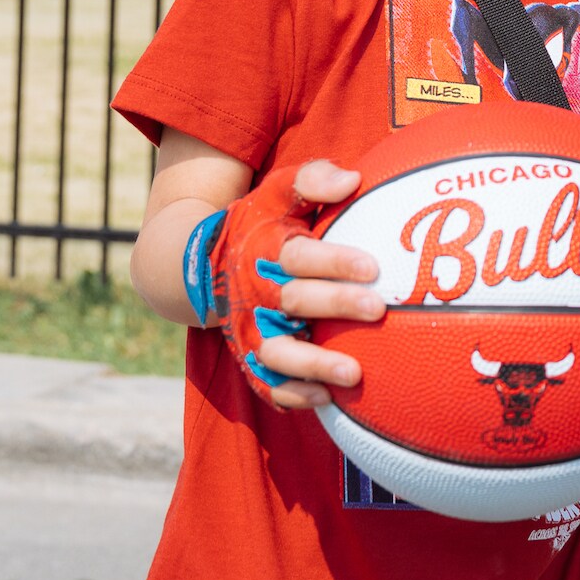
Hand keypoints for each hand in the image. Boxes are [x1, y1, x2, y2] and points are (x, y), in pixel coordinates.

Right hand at [252, 160, 383, 411]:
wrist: (202, 263)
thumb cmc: (264, 221)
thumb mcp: (280, 190)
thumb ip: (313, 179)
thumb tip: (352, 178)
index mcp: (265, 249)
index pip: (298, 255)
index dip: (332, 260)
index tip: (370, 266)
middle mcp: (255, 291)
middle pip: (294, 301)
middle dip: (334, 305)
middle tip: (377, 309)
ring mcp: (250, 328)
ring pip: (277, 352)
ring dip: (314, 364)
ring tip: (354, 374)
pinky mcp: (248, 356)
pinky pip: (266, 382)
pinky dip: (290, 394)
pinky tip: (324, 400)